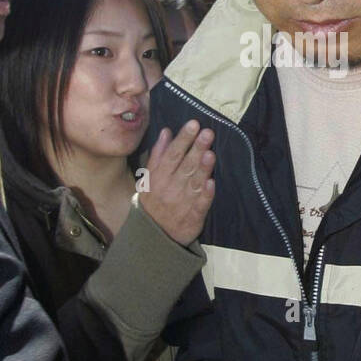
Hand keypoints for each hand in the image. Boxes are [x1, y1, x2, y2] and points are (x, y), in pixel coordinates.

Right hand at [138, 120, 214, 245]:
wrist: (153, 236)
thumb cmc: (154, 200)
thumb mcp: (149, 178)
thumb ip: (158, 155)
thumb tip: (166, 132)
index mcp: (159, 177)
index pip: (173, 154)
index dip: (184, 139)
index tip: (194, 124)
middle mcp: (170, 188)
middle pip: (185, 166)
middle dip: (197, 149)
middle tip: (208, 133)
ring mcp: (182, 203)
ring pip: (193, 184)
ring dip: (202, 169)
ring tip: (210, 154)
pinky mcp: (193, 217)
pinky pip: (200, 205)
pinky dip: (205, 195)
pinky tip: (211, 184)